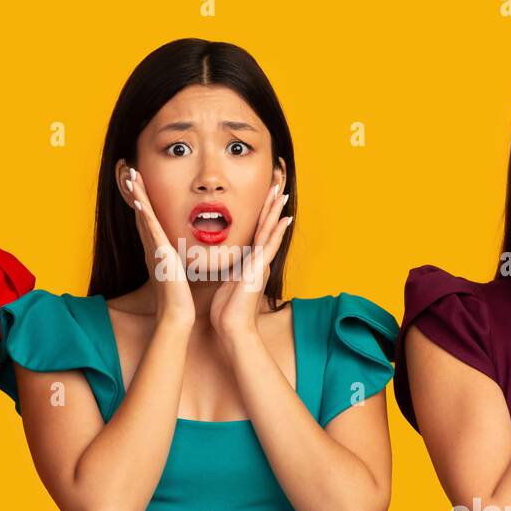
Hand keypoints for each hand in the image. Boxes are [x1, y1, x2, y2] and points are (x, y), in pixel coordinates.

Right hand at [124, 166, 194, 327]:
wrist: (177, 311)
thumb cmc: (179, 294)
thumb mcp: (178, 269)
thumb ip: (178, 257)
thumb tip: (182, 250)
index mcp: (158, 247)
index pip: (148, 218)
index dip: (143, 200)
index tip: (139, 183)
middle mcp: (152, 245)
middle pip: (142, 212)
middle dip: (135, 192)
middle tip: (129, 172)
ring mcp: (154, 248)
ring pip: (143, 216)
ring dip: (137, 196)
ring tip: (131, 177)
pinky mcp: (160, 253)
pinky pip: (150, 230)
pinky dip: (144, 215)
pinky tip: (140, 202)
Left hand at [210, 183, 291, 344]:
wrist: (233, 328)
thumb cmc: (227, 310)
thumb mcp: (227, 283)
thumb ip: (230, 270)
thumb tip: (226, 263)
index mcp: (250, 261)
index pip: (257, 230)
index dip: (261, 211)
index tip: (265, 194)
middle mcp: (259, 260)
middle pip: (266, 225)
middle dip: (271, 204)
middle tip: (277, 183)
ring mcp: (261, 264)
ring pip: (270, 230)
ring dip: (275, 211)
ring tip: (282, 191)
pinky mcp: (259, 269)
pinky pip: (269, 245)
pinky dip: (277, 231)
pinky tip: (284, 218)